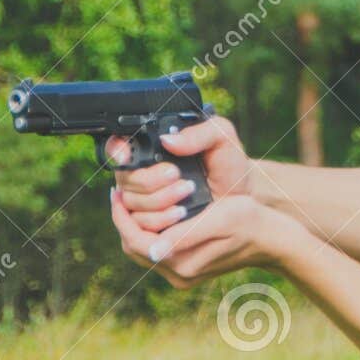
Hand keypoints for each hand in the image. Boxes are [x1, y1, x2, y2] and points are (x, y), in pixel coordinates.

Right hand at [107, 115, 255, 232]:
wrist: (242, 196)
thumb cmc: (229, 163)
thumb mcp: (221, 138)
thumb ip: (199, 132)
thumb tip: (168, 141)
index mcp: (152, 148)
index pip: (117, 145)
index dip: (117, 150)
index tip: (130, 156)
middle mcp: (142, 173)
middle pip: (124, 180)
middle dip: (150, 181)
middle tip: (178, 177)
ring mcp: (144, 200)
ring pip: (131, 204)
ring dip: (157, 202)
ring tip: (186, 195)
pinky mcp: (153, 224)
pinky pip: (139, 228)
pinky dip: (159, 222)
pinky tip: (179, 214)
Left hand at [110, 185, 301, 288]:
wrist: (271, 238)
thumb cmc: (248, 222)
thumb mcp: (217, 220)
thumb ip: (184, 236)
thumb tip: (153, 248)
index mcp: (181, 264)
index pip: (134, 241)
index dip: (120, 217)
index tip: (115, 192)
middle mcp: (178, 274)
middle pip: (134, 248)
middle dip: (124, 221)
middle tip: (121, 193)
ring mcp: (183, 274)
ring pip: (143, 249)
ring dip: (135, 225)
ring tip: (134, 200)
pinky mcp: (188, 268)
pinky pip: (156, 250)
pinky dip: (149, 231)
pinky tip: (153, 211)